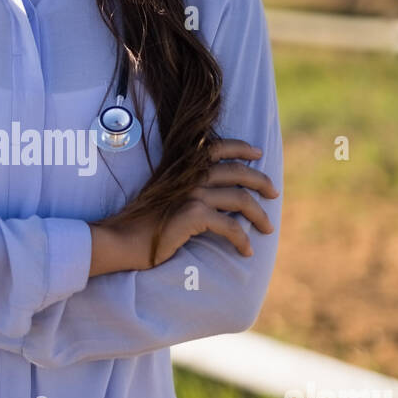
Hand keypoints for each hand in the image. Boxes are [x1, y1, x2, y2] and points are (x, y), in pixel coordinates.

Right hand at [91, 139, 278, 272]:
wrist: (122, 240)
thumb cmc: (143, 223)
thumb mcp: (166, 195)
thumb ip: (188, 188)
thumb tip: (217, 193)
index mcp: (183, 166)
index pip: (217, 147)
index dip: (241, 147)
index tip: (258, 152)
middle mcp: (190, 175)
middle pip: (237, 171)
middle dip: (260, 181)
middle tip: (274, 193)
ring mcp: (192, 193)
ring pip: (240, 199)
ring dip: (259, 215)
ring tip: (268, 227)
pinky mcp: (193, 215)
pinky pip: (229, 226)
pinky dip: (241, 239)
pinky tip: (246, 250)